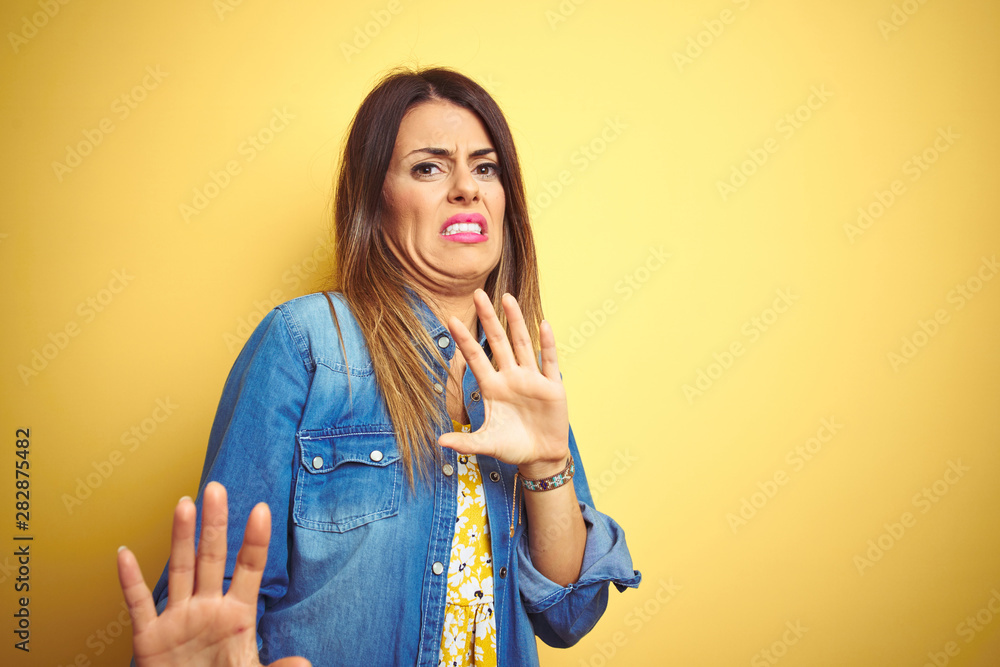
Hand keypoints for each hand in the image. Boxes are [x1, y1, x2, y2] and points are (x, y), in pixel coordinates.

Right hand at [116, 481, 310, 666]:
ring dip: (180, 538)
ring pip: (180, 569)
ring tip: (184, 505)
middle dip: (215, 524)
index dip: (255, 540)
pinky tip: (125, 554)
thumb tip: (303, 666)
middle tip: (217, 488)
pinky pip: (139, 605)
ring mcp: (179, 620)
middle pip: (212, 557)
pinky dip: (130, 581)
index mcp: (237, 616)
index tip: (261, 509)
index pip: (249, 568)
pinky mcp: (151, 638)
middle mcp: (207, 609)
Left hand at [438, 289, 569, 478]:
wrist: (540, 457)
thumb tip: (441, 442)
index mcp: (492, 387)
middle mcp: (510, 377)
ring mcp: (531, 379)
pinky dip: (546, 344)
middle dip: (488, 319)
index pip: (475, 358)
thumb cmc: (512, 447)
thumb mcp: (486, 444)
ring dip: (516, 321)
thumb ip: (465, 442)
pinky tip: (543, 324)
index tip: (451, 320)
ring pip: (522, 344)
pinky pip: (548, 361)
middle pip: (498, 342)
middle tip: (478, 294)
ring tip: (507, 298)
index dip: (464, 340)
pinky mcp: (552, 386)